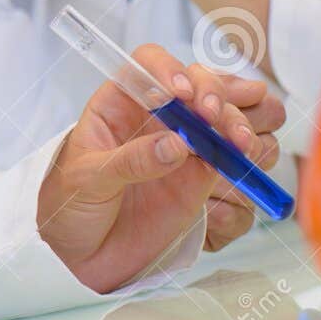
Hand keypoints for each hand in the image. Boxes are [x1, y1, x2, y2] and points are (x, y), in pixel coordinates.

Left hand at [35, 45, 281, 292]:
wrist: (84, 255)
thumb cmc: (71, 205)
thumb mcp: (86, 180)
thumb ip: (129, 161)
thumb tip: (178, 145)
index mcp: (121, 104)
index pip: (149, 64)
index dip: (168, 69)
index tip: (180, 93)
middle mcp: (160, 117)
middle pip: (202, 84)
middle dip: (219, 95)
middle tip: (216, 119)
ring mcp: (187, 146)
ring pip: (231, 118)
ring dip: (244, 125)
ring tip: (241, 146)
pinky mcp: (204, 180)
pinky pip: (239, 164)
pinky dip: (249, 164)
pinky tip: (241, 172)